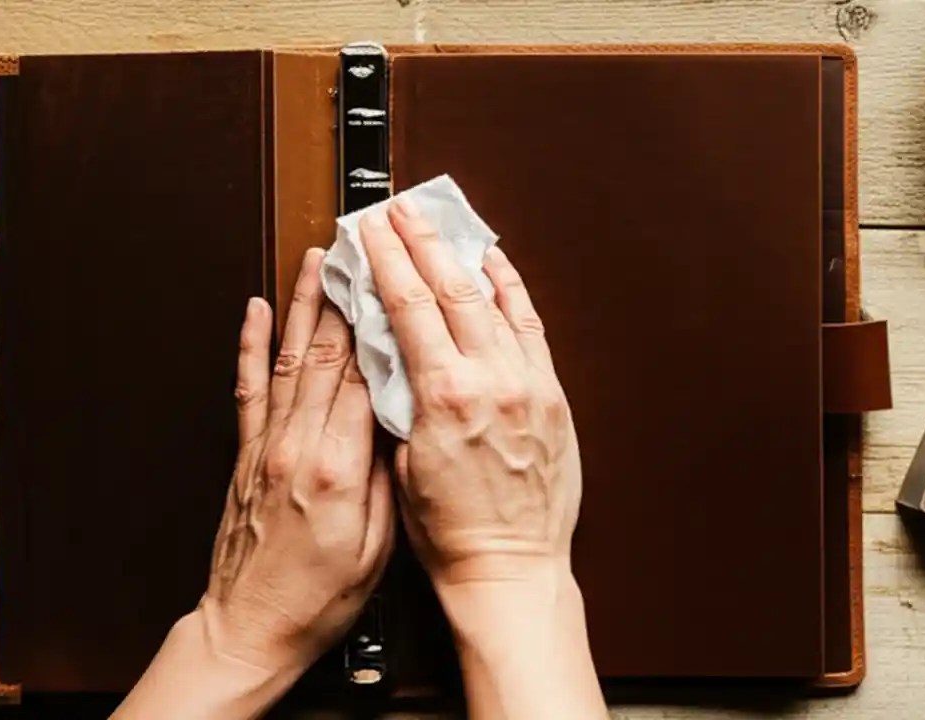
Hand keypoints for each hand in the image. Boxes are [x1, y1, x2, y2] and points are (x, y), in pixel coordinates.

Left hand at [114, 251, 395, 719]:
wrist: (249, 628)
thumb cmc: (319, 598)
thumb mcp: (377, 546)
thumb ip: (384, 479)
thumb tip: (394, 420)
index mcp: (337, 470)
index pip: (360, 380)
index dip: (376, 324)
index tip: (391, 279)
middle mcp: (296, 448)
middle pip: (325, 356)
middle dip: (343, 296)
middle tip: (356, 247)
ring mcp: (266, 447)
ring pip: (288, 360)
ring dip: (303, 306)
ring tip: (314, 259)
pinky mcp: (246, 456)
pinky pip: (249, 388)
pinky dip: (251, 345)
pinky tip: (257, 310)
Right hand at [360, 199, 604, 719]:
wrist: (510, 568)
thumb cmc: (452, 533)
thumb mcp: (404, 464)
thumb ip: (399, 401)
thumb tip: (390, 354)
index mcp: (445, 396)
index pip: (409, 306)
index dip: (387, 261)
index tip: (371, 233)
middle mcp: (492, 381)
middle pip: (452, 289)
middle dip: (422, 243)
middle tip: (402, 213)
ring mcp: (528, 385)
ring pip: (496, 300)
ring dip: (466, 259)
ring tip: (445, 228)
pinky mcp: (553, 397)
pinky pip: (533, 329)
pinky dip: (514, 294)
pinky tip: (497, 269)